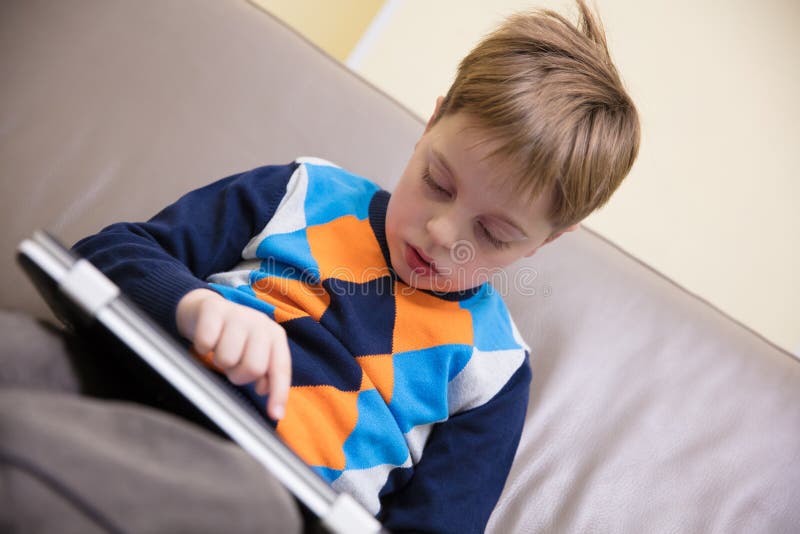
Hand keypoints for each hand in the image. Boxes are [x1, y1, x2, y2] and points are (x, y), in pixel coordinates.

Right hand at [176, 288, 290, 419]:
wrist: (206, 309)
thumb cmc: (234, 338)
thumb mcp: (254, 352)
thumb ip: (265, 372)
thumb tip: (264, 389)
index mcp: (275, 336)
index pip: (281, 368)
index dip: (279, 393)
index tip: (275, 415)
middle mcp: (260, 322)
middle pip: (252, 367)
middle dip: (238, 375)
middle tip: (232, 367)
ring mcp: (237, 314)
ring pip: (226, 359)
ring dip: (218, 361)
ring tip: (220, 350)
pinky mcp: (213, 309)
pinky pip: (205, 342)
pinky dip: (201, 348)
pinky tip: (206, 341)